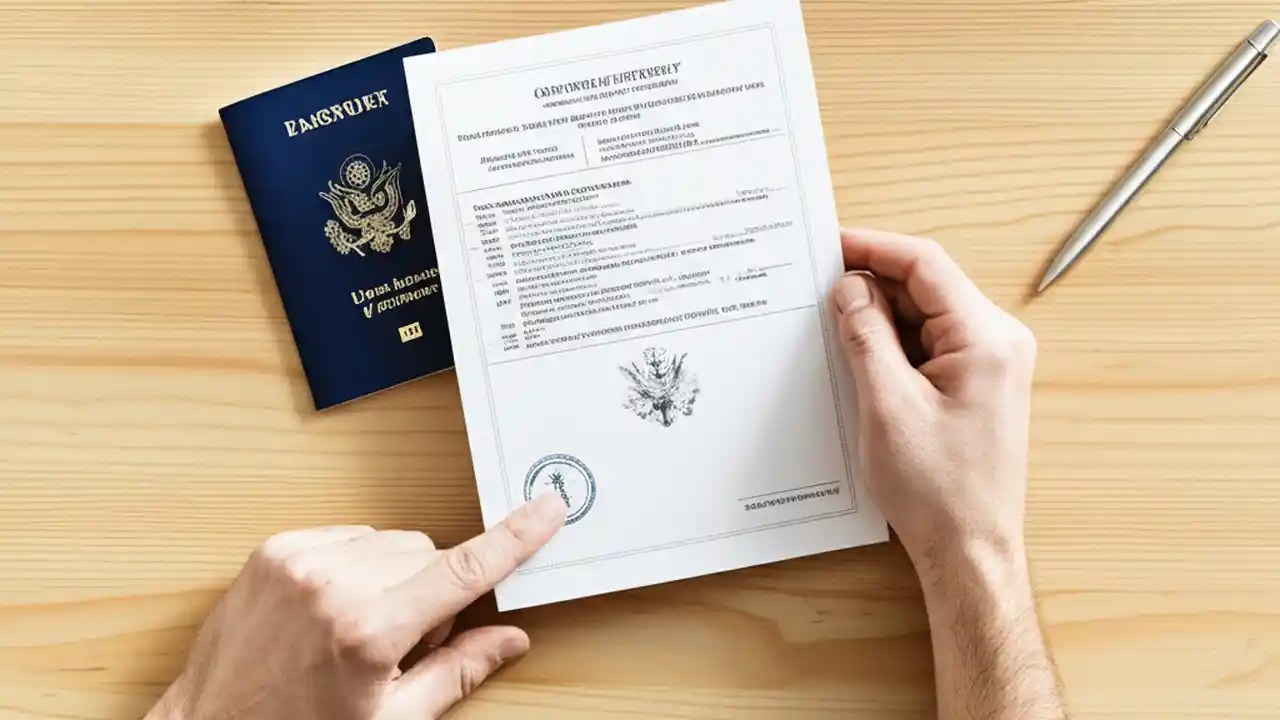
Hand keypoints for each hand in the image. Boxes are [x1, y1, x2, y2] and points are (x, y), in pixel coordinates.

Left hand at [146, 493, 566, 719]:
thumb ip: (458, 673)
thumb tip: (510, 639)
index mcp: (369, 631)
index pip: (464, 572)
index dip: (514, 540)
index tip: (546, 510)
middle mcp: (334, 584)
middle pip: (430, 556)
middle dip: (432, 594)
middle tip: (400, 643)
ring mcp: (301, 560)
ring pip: (392, 542)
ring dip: (394, 576)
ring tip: (358, 627)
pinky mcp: (277, 549)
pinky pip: (350, 535)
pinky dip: (356, 565)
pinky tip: (334, 606)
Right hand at [832, 228, 1035, 565]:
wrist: (969, 549)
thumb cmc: (938, 491)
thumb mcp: (887, 406)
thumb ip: (867, 337)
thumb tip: (851, 288)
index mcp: (986, 339)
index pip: (926, 265)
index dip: (874, 248)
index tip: (831, 245)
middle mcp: (998, 342)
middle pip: (927, 286)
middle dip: (872, 284)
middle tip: (818, 291)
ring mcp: (991, 363)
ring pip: (925, 314)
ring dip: (880, 317)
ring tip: (834, 330)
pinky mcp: (977, 383)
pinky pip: (930, 343)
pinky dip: (894, 342)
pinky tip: (860, 356)